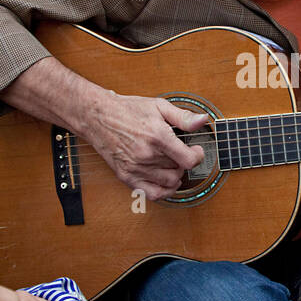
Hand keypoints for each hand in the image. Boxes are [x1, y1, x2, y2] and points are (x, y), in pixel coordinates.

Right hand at [82, 89, 207, 200]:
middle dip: (184, 162)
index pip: (188, 160)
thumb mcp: (159, 106)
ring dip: (175, 176)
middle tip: (181, 153)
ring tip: (172, 164)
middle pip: (179, 171)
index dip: (198, 156)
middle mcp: (146, 155)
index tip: (196, 150)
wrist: (97, 117)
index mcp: (157, 137)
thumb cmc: (128, 110)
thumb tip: (203, 120)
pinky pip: (151, 194)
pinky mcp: (126, 176)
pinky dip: (163, 192)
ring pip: (168, 183)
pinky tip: (165, 181)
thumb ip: (183, 117)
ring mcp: (135, 168)